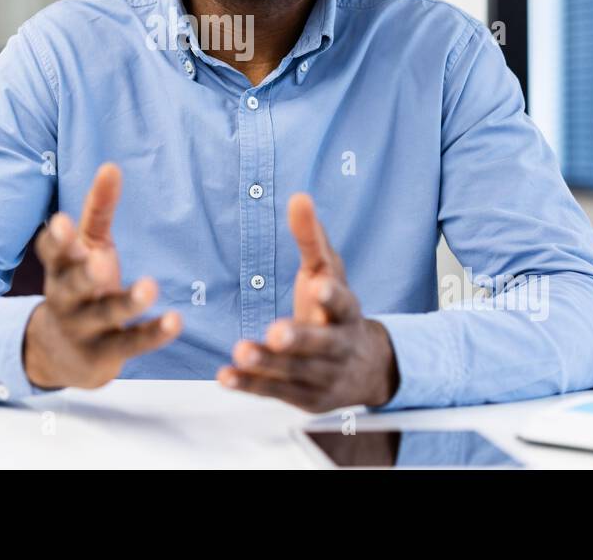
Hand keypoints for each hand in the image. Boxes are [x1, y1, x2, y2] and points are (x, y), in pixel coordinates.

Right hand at [23, 162, 182, 389]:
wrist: (62, 355)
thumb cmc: (80, 286)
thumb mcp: (87, 247)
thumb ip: (98, 209)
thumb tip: (112, 166)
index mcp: (60, 268)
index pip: (52, 253)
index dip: (56, 239)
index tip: (62, 221)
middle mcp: (67, 298)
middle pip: (72, 285)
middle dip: (83, 273)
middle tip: (97, 261)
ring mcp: (85, 328)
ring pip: (104, 315)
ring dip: (126, 301)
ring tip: (150, 286)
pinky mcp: (105, 353)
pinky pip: (130, 342)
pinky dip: (152, 333)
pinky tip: (175, 320)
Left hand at [217, 193, 398, 411]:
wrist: (366, 369)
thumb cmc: (338, 312)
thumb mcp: (328, 272)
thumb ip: (312, 238)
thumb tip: (298, 197)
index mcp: (347, 313)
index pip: (343, 303)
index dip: (331, 297)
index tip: (318, 287)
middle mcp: (338, 346)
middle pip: (321, 345)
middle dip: (299, 338)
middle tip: (277, 331)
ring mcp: (322, 375)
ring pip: (294, 371)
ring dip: (267, 362)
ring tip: (241, 350)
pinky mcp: (303, 396)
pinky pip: (274, 390)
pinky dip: (249, 384)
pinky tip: (226, 375)